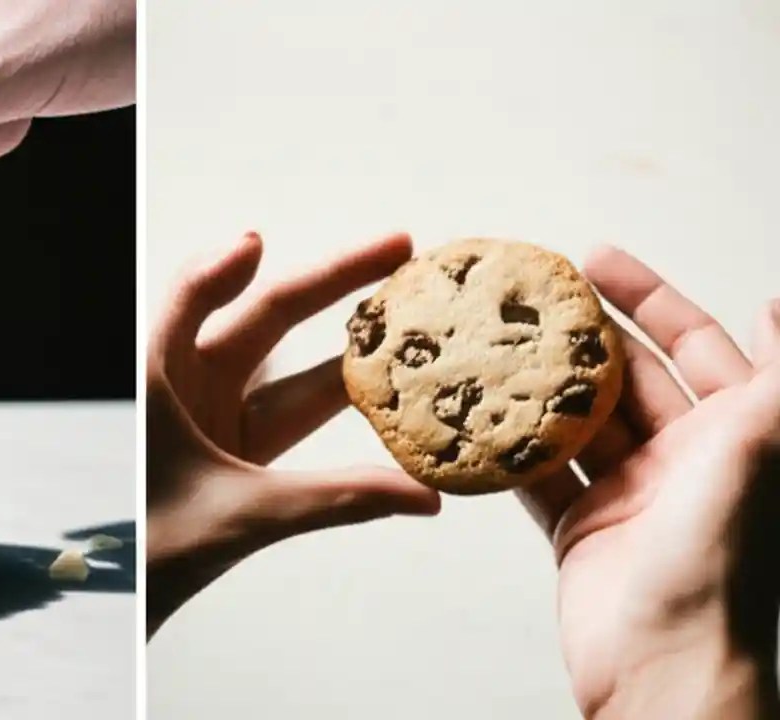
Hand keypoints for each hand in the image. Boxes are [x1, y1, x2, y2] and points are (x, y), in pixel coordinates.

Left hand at [146, 231, 440, 636]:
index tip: (261, 242)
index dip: (226, 268)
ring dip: (344, 343)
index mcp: (159, 385)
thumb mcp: (243, 517)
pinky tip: (384, 383)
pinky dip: (333, 396)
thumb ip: (334, 501)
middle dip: (331, 284)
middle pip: (261, 320)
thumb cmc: (156, 558)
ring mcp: (213, 416)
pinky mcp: (236, 449)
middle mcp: (185, 388)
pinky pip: (289, 409)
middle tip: (398, 248)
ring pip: (286, 366)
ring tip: (410, 310)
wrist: (129, 610)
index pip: (192, 301)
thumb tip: (423, 495)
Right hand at [517, 247, 779, 718]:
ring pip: (575, 420)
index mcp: (733, 437)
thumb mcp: (755, 448)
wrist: (666, 666)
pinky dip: (507, 449)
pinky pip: (537, 474)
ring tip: (491, 346)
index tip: (597, 261)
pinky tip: (476, 419)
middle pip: (625, 377)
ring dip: (536, 385)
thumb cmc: (718, 566)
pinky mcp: (581, 527)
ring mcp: (628, 493)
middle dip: (580, 334)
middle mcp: (683, 461)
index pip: (696, 345)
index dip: (652, 298)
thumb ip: (771, 378)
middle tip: (528, 298)